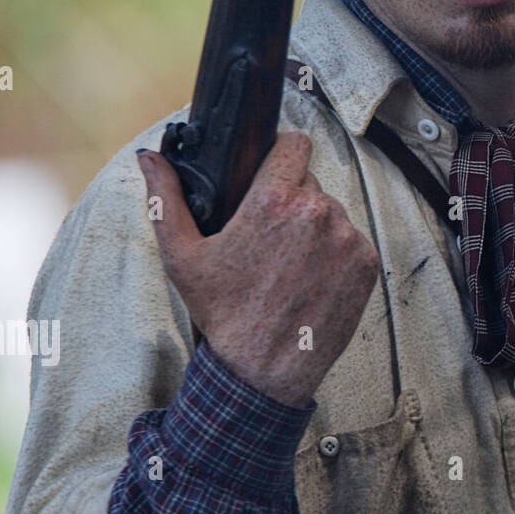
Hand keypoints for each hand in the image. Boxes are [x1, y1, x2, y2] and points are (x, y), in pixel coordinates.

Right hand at [136, 135, 380, 406]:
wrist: (263, 369)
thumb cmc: (223, 314)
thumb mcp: (182, 256)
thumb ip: (165, 199)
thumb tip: (148, 158)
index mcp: (275, 200)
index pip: (295, 144)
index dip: (281, 156)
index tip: (271, 175)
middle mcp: (318, 212)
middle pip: (309, 182)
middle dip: (291, 200)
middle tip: (269, 238)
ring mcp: (347, 237)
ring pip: (332, 212)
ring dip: (315, 228)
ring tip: (288, 264)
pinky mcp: (366, 262)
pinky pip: (351, 240)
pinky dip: (335, 253)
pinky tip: (310, 277)